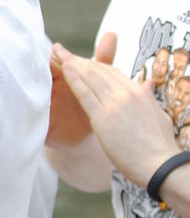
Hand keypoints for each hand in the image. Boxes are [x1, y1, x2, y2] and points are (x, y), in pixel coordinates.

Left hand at [51, 41, 175, 182]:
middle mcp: (127, 93)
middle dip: (79, 60)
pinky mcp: (103, 118)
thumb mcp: (158, 116)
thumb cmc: (160, 147)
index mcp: (140, 92)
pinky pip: (84, 93)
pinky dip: (73, 78)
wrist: (160, 166)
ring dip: (72, 63)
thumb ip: (148, 99)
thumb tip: (148, 85)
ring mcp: (115, 104)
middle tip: (63, 52)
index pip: (112, 72)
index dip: (94, 65)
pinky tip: (63, 68)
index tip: (81, 61)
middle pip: (99, 70)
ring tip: (57, 53)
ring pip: (90, 77)